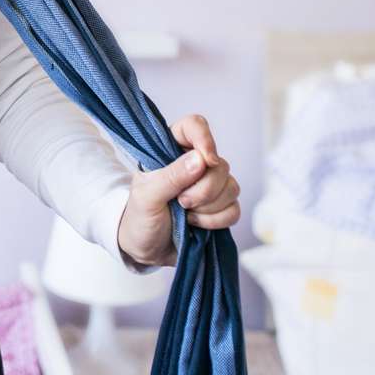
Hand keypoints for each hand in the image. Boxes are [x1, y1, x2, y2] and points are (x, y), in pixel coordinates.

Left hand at [115, 113, 240, 267]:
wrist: (145, 248)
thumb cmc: (139, 216)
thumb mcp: (147, 196)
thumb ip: (171, 176)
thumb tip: (201, 160)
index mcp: (170, 150)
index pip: (193, 126)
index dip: (205, 138)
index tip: (206, 160)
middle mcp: (194, 163)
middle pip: (220, 164)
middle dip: (204, 190)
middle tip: (181, 202)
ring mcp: (210, 186)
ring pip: (232, 187)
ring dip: (209, 207)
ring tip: (185, 214)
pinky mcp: (220, 208)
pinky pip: (235, 209)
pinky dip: (217, 220)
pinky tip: (197, 224)